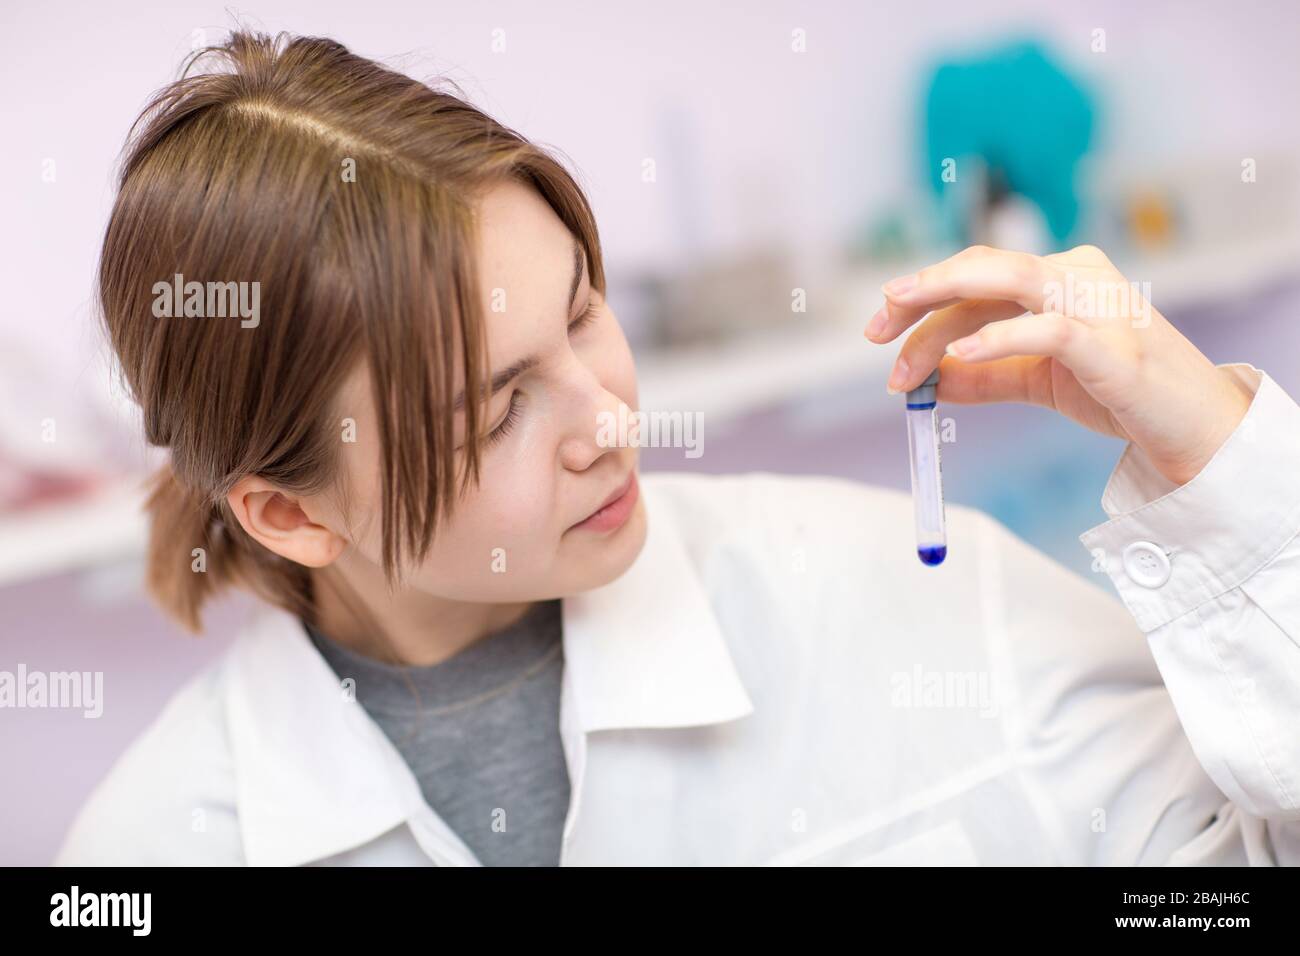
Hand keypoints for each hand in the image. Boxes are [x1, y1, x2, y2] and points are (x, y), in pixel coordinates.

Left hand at [864, 244, 1254, 486]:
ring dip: (945, 310)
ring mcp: (1097, 304)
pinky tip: (963, 354)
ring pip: (1009, 279)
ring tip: (900, 337)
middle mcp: (1076, 275)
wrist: (1192, 426)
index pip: (975, 275)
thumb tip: (926, 381)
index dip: (921, 301)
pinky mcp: (1112, 346)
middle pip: (982, 268)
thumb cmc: (1118, 393)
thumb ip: (984, 376)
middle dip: (920, 295)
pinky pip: (1048, 329)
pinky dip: (1000, 336)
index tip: (878, 334)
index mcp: (1058, 276)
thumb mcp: (1037, 381)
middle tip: (873, 331)